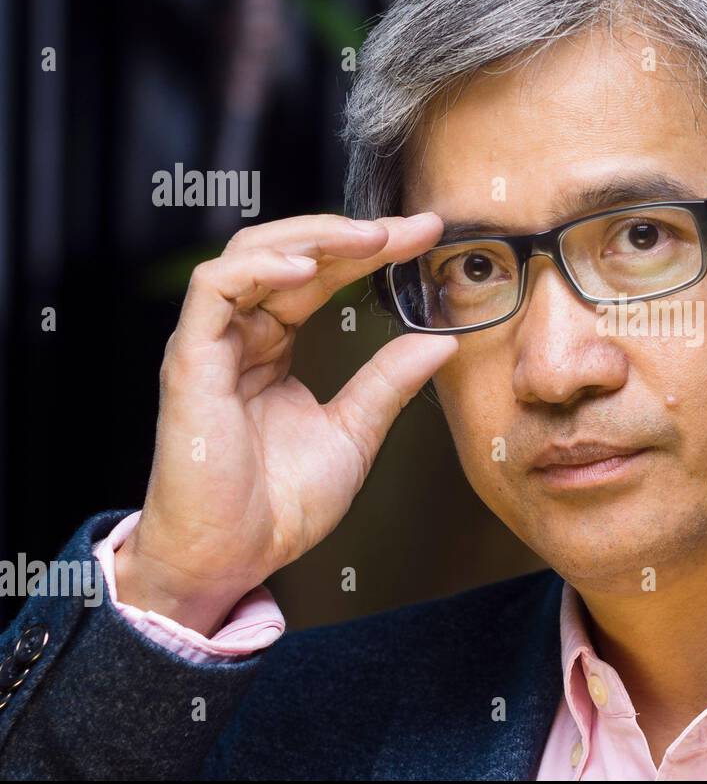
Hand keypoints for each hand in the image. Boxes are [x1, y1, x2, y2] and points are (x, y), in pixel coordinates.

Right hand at [115, 213, 456, 636]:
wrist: (233, 557)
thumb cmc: (279, 504)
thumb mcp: (354, 433)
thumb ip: (388, 382)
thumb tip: (440, 342)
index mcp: (273, 347)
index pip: (321, 276)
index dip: (371, 251)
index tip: (426, 236)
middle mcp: (240, 335)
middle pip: (291, 254)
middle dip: (353, 233)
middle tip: (411, 227)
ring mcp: (212, 343)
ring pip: (251, 255)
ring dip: (313, 238)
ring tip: (369, 238)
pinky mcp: (190, 360)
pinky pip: (216, 290)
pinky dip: (261, 269)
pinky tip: (308, 268)